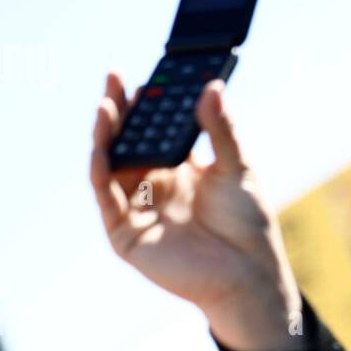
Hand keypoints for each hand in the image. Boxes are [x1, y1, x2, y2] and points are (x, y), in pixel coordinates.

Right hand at [89, 72, 303, 350]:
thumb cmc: (247, 224)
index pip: (153, 128)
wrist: (248, 273)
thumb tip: (213, 87)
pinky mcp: (127, 234)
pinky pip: (107, 198)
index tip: (141, 77)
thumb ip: (221, 130)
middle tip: (114, 79)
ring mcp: (138, 208)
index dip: (144, 104)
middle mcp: (155, 185)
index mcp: (179, 168)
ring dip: (105, 136)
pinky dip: (102, 172)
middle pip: (127, 142)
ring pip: (111, 165)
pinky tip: (102, 149)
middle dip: (118, 111)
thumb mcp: (237, 167)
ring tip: (107, 106)